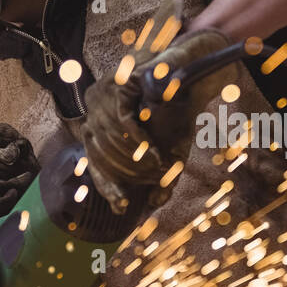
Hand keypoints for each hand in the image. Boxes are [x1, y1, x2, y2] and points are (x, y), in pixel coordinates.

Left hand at [81, 28, 231, 212]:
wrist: (193, 80)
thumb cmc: (178, 116)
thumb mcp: (172, 152)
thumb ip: (163, 177)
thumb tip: (154, 204)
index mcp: (101, 125)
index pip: (94, 162)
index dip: (106, 186)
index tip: (122, 207)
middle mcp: (96, 109)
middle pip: (102, 154)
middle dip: (130, 173)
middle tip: (154, 179)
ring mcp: (104, 95)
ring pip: (111, 140)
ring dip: (137, 160)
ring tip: (160, 165)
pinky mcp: (119, 83)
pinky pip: (123, 122)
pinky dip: (139, 141)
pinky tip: (154, 152)